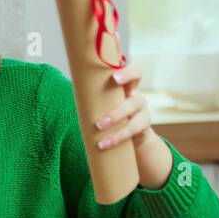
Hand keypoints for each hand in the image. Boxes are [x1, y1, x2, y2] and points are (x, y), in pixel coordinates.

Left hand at [95, 62, 171, 187]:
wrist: (130, 133)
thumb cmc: (109, 110)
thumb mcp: (104, 99)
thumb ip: (95, 93)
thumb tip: (74, 88)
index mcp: (128, 86)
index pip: (135, 73)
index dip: (127, 74)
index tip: (113, 78)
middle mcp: (138, 98)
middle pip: (135, 101)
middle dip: (117, 113)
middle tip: (99, 123)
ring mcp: (143, 113)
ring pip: (135, 120)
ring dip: (116, 130)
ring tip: (99, 137)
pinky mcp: (143, 127)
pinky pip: (133, 132)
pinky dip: (117, 138)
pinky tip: (104, 145)